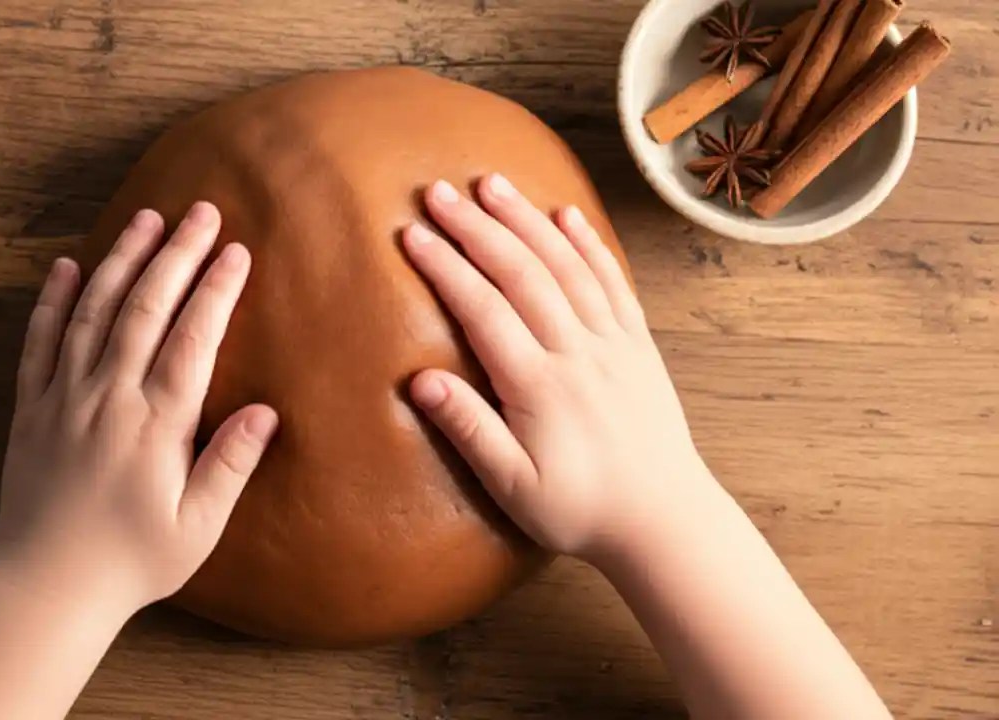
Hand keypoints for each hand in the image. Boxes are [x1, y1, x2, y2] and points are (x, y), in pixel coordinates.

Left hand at [0, 201, 278, 618]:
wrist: (46, 588)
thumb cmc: (132, 562)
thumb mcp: (197, 527)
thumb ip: (229, 465)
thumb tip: (267, 411)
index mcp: (154, 426)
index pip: (191, 339)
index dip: (215, 290)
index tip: (236, 251)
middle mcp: (107, 399)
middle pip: (143, 308)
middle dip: (176, 254)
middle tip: (201, 211)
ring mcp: (63, 399)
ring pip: (92, 312)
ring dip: (120, 260)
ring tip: (147, 218)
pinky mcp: (31, 410)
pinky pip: (40, 343)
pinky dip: (52, 301)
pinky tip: (66, 266)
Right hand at [403, 175, 706, 557]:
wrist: (664, 521)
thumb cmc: (579, 510)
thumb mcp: (512, 487)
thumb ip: (468, 430)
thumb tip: (419, 382)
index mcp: (539, 387)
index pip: (483, 310)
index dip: (445, 268)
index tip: (412, 234)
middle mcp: (577, 353)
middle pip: (521, 273)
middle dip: (476, 227)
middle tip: (437, 192)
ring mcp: (613, 344)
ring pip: (566, 266)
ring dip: (526, 220)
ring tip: (491, 183)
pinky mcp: (637, 346)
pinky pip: (613, 282)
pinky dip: (589, 244)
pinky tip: (565, 215)